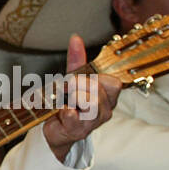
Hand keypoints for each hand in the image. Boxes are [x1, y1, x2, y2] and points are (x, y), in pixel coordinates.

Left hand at [41, 34, 120, 161]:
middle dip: (80, 85)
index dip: (96, 78)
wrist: (54, 128)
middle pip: (100, 90)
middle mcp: (105, 110)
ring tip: (65, 99)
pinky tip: (62, 110)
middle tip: (67, 88)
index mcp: (108, 96)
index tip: (79, 78)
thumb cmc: (67, 104)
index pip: (114, 83)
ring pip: (91, 103)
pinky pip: (74, 117)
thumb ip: (76, 60)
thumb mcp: (72, 78)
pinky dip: (66, 111)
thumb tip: (76, 38)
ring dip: (74, 97)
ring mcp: (93, 122)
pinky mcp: (78, 131)